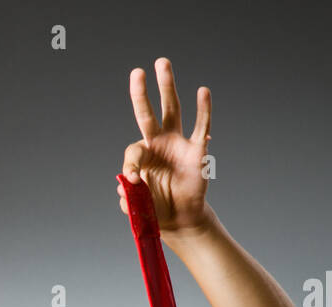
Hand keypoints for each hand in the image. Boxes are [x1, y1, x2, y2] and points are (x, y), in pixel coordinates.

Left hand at [115, 57, 213, 235]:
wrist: (179, 218)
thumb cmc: (157, 208)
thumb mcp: (138, 203)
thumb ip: (129, 193)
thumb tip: (127, 180)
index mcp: (143, 155)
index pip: (134, 150)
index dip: (131, 164)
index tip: (133, 180)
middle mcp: (159, 143)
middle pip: (149, 113)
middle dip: (142, 93)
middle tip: (138, 71)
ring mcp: (178, 144)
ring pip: (172, 110)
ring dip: (167, 87)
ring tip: (162, 63)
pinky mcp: (198, 151)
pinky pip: (202, 127)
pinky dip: (204, 110)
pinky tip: (203, 92)